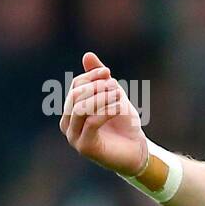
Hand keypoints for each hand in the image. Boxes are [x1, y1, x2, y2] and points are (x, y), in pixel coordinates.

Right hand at [59, 51, 146, 175]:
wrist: (137, 150)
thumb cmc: (123, 124)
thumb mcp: (113, 96)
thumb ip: (99, 78)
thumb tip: (87, 54)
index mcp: (70, 110)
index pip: (75, 86)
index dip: (91, 76)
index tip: (109, 73)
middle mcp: (66, 124)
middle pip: (76, 95)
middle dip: (97, 87)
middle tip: (116, 87)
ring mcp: (73, 137)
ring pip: (81, 107)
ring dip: (102, 98)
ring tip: (119, 96)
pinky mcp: (85, 147)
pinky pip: (92, 122)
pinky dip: (107, 111)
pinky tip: (120, 107)